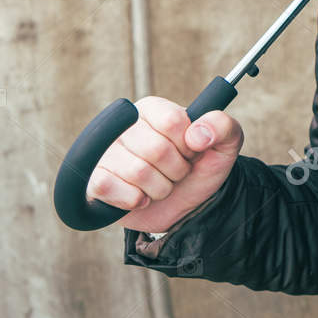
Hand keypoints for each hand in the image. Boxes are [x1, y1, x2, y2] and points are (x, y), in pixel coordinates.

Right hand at [84, 96, 242, 231]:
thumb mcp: (225, 146)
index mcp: (153, 109)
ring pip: (136, 171)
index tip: (191, 151)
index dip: (188, 144)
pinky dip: (134, 199)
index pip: (172, 122)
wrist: (184, 207)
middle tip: (176, 172)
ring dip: (159, 188)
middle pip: (155, 149)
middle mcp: (124, 126)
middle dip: (176, 170)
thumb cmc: (200, 169)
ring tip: (160, 184)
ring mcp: (105, 153)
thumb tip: (198, 134)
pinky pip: (107, 187)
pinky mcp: (93, 179)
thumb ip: (224, 127)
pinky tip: (140, 197)